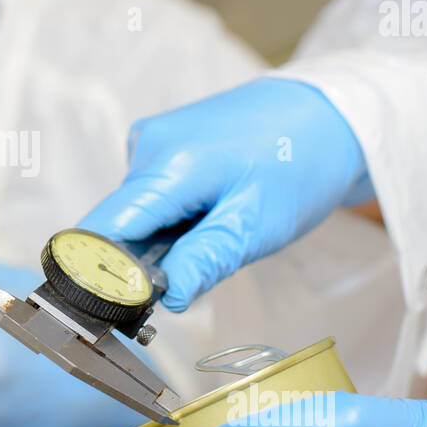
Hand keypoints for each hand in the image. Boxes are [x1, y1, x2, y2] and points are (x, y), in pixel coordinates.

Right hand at [79, 78, 371, 310]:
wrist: (328, 112)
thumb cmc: (301, 162)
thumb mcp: (257, 224)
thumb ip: (203, 261)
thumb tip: (162, 299)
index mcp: (167, 165)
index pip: (101, 230)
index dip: (97, 275)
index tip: (112, 313)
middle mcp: (147, 145)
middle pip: (116, 225)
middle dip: (138, 265)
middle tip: (186, 284)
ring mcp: (152, 140)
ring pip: (133, 213)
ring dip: (159, 242)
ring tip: (213, 235)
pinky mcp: (161, 143)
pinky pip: (149, 196)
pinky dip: (170, 218)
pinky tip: (208, 213)